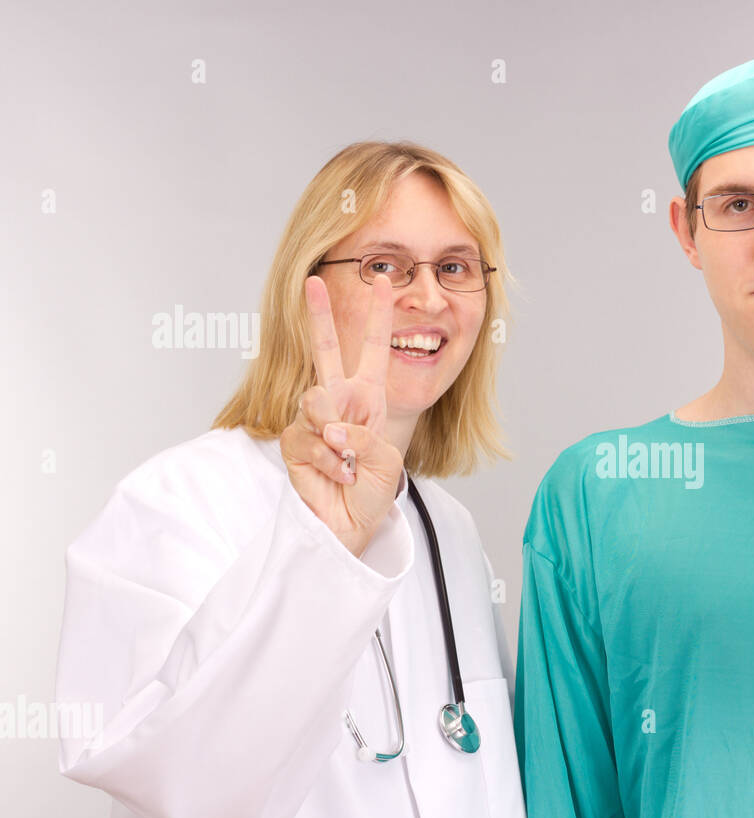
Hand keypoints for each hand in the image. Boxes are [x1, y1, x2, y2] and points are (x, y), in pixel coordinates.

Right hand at [280, 275, 404, 556]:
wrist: (349, 525)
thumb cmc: (371, 493)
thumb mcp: (385, 460)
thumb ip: (362, 435)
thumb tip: (331, 426)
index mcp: (368, 400)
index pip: (373, 351)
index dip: (378, 317)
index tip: (380, 282)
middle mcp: (340, 403)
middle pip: (325, 351)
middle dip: (320, 316)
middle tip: (313, 282)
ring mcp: (314, 421)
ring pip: (316, 401)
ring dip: (335, 432)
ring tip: (347, 459)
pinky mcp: (294, 442)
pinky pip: (306, 436)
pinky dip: (327, 458)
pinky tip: (338, 472)